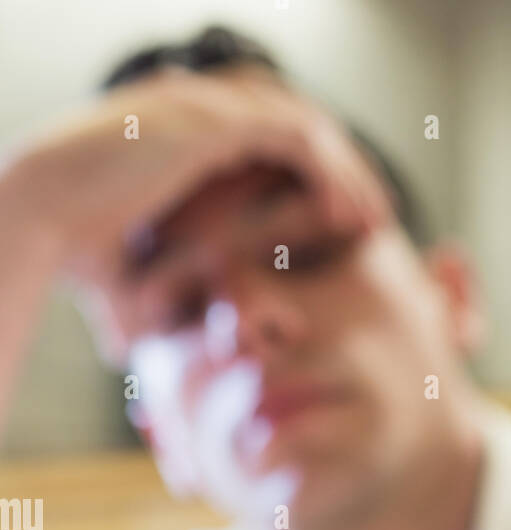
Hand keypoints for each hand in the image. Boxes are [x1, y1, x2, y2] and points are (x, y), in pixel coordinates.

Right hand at [1, 66, 392, 279]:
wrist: (41, 215)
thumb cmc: (74, 252)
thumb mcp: (136, 269)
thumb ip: (156, 287)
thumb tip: (129, 348)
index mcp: (182, 126)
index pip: (265, 132)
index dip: (309, 171)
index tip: (341, 219)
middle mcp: (197, 105)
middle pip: (295, 120)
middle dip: (341, 166)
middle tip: (374, 216)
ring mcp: (206, 107)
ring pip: (305, 124)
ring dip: (346, 170)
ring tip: (373, 218)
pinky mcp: (213, 124)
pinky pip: (296, 139)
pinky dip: (328, 173)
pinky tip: (346, 214)